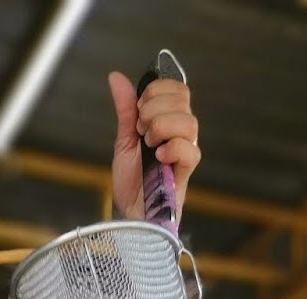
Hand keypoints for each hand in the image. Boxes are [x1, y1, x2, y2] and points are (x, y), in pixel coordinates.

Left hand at [108, 71, 199, 222]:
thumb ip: (125, 110)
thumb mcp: (124, 140)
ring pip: (188, 121)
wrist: (131, 212)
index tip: (138, 110)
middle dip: (153, 107)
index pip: (177, 89)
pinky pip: (190, 150)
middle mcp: (181, 133)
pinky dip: (171, 148)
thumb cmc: (132, 182)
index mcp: (169, 121)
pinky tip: (158, 157)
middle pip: (182, 98)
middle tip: (141, 130)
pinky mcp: (187, 172)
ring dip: (161, 127)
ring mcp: (186, 151)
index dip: (156, 91)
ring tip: (149, 144)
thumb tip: (116, 78)